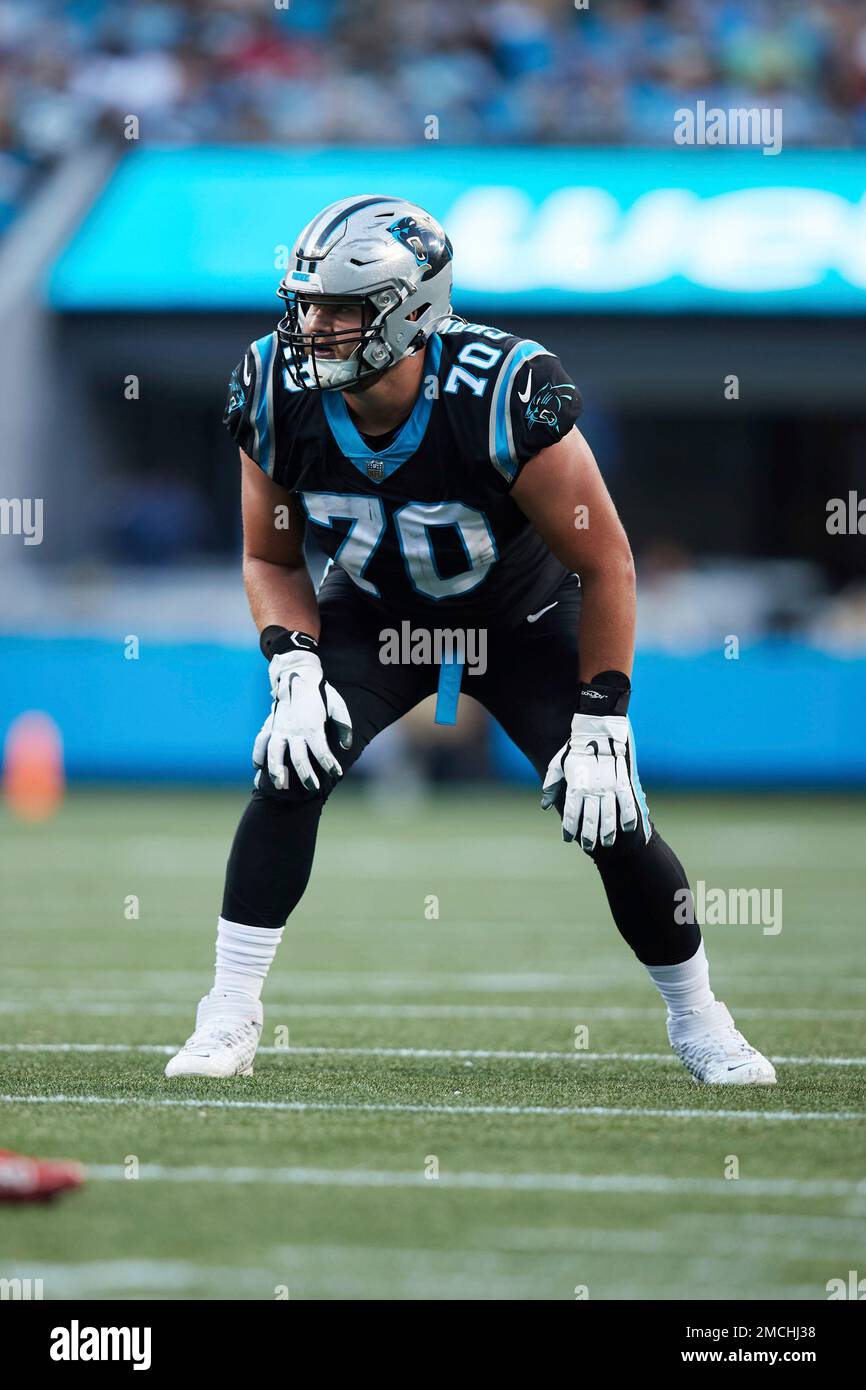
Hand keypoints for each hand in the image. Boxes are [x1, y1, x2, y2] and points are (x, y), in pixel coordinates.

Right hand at [253, 650, 351, 790]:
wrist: (298, 675)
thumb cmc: (320, 694)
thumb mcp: (337, 705)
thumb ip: (344, 725)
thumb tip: (347, 745)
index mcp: (312, 726)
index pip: (322, 751)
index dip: (329, 764)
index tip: (336, 773)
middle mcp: (294, 730)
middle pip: (298, 758)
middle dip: (305, 775)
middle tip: (312, 788)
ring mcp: (279, 728)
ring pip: (275, 753)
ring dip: (276, 770)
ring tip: (279, 786)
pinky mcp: (270, 725)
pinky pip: (260, 742)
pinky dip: (258, 755)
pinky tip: (258, 769)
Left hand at [541, 712, 638, 850]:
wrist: (597, 732)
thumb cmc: (575, 750)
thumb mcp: (556, 765)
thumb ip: (550, 786)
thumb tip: (544, 806)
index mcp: (575, 787)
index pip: (571, 815)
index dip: (569, 829)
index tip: (568, 838)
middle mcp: (592, 790)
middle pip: (591, 821)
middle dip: (589, 837)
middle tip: (588, 847)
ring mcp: (609, 787)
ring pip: (610, 816)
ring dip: (608, 833)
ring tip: (607, 843)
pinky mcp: (622, 782)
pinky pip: (627, 804)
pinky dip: (628, 817)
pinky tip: (627, 828)